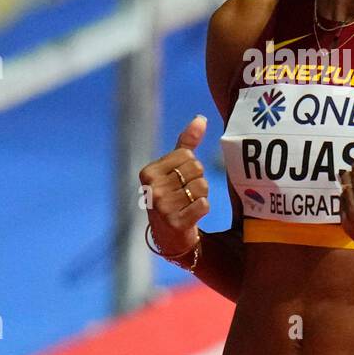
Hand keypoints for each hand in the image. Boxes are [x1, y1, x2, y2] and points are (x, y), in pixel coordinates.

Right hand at [138, 115, 210, 255]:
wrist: (168, 235)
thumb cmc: (172, 195)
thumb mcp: (173, 168)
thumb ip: (186, 143)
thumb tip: (200, 118)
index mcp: (149, 172)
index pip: (187, 154)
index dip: (191, 166)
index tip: (179, 179)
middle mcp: (153, 188)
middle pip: (196, 169)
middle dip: (197, 180)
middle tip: (185, 193)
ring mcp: (163, 207)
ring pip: (202, 187)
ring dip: (201, 195)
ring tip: (187, 204)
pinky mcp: (176, 223)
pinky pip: (204, 205)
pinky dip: (203, 208)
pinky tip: (191, 214)